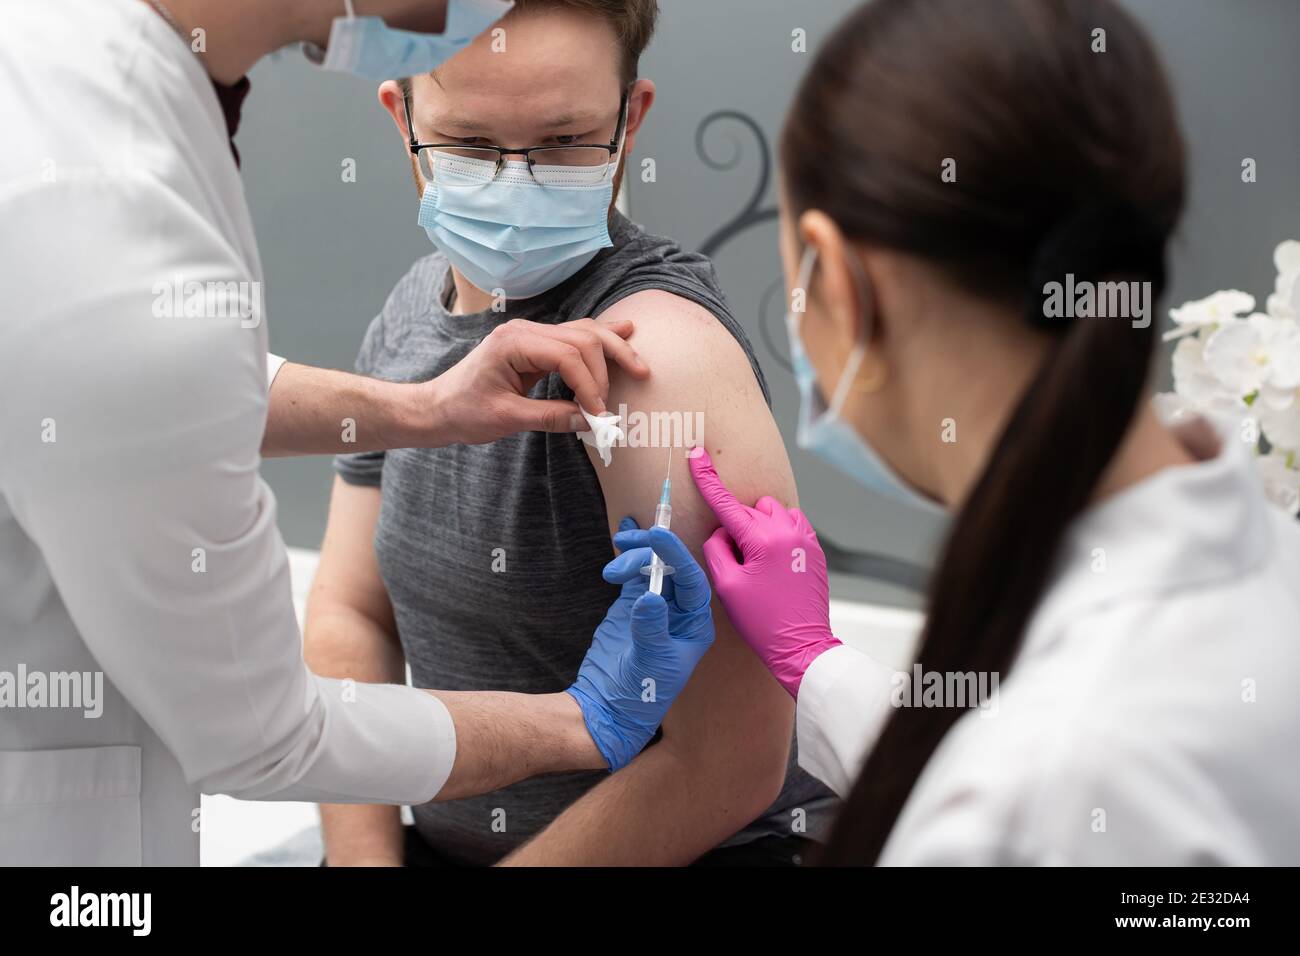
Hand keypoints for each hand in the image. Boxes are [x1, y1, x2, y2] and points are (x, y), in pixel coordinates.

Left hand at [421, 316, 648, 444]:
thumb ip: (550, 417)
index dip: (589, 386)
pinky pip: (573, 337)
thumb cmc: (463, 411)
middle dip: (605, 369)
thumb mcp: (506, 419)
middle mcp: (524, 330)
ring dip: (611, 349)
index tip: (599, 414)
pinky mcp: (535, 344)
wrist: (437, 407)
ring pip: (582, 332)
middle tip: (615, 402)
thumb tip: (590, 422)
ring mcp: (530, 334)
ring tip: (639, 363)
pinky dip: (598, 342)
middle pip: (581, 338)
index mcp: (513, 342)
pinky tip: (622, 334)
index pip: (567, 356)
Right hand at [566, 519, 714, 770]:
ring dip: (633, 557)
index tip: (657, 536)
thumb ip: (650, 627)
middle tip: (625, 546)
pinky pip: (634, 574)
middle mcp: (679, 612)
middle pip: (670, 568)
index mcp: (695, 624)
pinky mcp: (632, 606)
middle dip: (650, 553)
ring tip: (610, 570)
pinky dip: (628, 555)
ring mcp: (655, 606)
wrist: (609, 706)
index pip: (692, 581)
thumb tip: (649, 595)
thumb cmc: (642, 692)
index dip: (676, 555)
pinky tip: (623, 533)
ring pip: (651, 567)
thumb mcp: (651, 660)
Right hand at [688, 446, 839, 696]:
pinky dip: (777, 535)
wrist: (801, 646)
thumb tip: (721, 532)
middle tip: (737, 564)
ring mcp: (805, 539)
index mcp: (762, 540)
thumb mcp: (726, 586)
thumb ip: (717, 549)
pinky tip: (774, 564)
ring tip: (757, 563)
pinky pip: (791, 525)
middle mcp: (787, 532)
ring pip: (772, 514)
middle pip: (749, 510)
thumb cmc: (762, 621)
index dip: (707, 478)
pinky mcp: (815, 549)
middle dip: (737, 528)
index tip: (696, 454)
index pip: (726, 503)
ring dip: (759, 528)